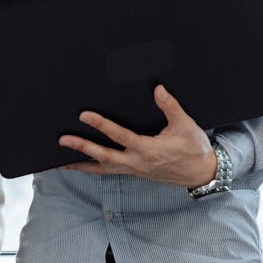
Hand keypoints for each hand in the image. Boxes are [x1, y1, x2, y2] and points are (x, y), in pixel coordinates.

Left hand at [58, 84, 217, 186]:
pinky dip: (93, 169)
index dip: (101, 125)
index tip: (84, 116)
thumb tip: (158, 89)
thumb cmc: (194, 148)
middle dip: (82, 147)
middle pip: (104, 156)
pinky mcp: (134, 172)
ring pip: (103, 169)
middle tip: (63, 140)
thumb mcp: (185, 125)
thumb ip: (170, 106)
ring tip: (61, 162)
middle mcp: (137, 162)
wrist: (201, 173)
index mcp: (148, 150)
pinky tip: (81, 166)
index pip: (119, 135)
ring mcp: (134, 170)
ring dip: (82, 164)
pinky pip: (109, 172)